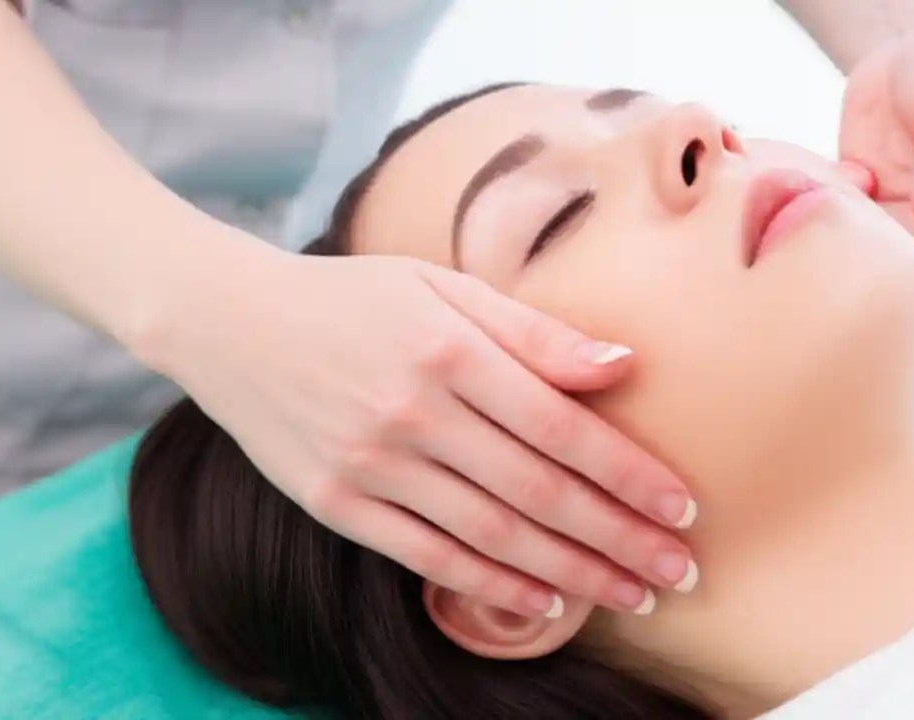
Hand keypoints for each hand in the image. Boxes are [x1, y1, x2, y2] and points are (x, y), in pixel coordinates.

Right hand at [156, 249, 696, 617]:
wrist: (229, 323)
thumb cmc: (353, 298)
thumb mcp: (442, 286)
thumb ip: (533, 330)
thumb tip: (622, 366)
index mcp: (447, 349)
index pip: (562, 426)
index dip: (628, 474)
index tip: (683, 509)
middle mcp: (411, 411)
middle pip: (538, 489)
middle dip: (617, 537)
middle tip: (678, 573)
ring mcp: (368, 462)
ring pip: (490, 532)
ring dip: (569, 572)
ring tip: (629, 595)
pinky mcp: (334, 501)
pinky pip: (425, 555)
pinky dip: (487, 583)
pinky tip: (541, 604)